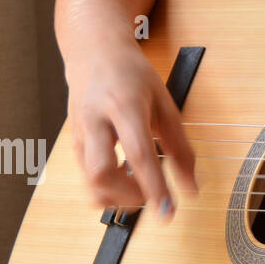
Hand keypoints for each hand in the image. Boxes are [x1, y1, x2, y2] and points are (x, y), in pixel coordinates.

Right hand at [65, 39, 197, 217]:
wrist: (94, 52)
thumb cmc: (132, 76)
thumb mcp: (164, 102)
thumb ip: (179, 145)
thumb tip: (190, 186)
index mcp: (124, 105)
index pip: (138, 152)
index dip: (153, 185)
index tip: (168, 210)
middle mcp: (96, 121)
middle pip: (100, 171)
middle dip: (126, 196)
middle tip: (150, 198)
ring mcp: (80, 133)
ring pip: (88, 180)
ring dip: (116, 198)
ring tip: (140, 193)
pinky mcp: (74, 143)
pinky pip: (86, 177)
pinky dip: (107, 189)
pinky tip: (125, 183)